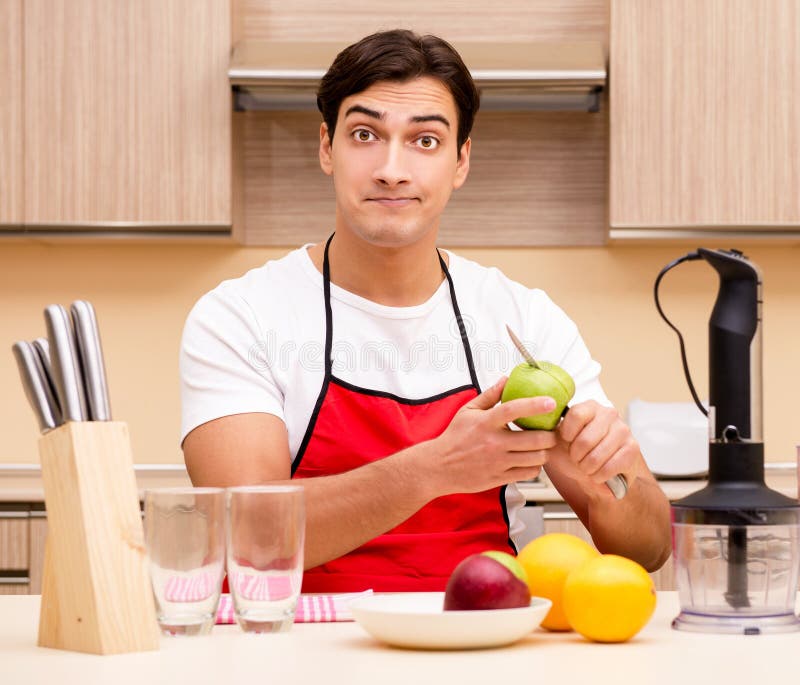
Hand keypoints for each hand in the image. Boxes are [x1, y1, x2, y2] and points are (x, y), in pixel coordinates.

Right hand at [429, 377, 558, 496]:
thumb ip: (490, 395)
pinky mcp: (499, 478)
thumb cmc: (454, 437)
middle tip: (551, 431)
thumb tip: (506, 380)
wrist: (439, 467)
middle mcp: (493, 443)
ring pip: (536, 458)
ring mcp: (497, 462)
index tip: (551, 401)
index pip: (514, 410)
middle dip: (550, 435)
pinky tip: (530, 460)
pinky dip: (535, 466)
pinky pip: (528, 473)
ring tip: (542, 447)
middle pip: (535, 439)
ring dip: (544, 452)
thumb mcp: (468, 411)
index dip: (535, 405)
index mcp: (485, 423)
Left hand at [550, 400, 641, 498]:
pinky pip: (610, 467)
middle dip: (576, 457)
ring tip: (586, 466)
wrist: (597, 474)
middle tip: (577, 458)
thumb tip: (529, 422)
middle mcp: (609, 414)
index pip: (575, 415)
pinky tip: (598, 473)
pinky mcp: (632, 448)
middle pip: (585, 440)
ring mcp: (623, 430)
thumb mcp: (558, 440)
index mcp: (589, 406)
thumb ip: (546, 431)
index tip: (566, 441)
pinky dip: (599, 476)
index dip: (567, 434)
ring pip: (597, 456)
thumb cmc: (576, 454)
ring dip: (587, 468)